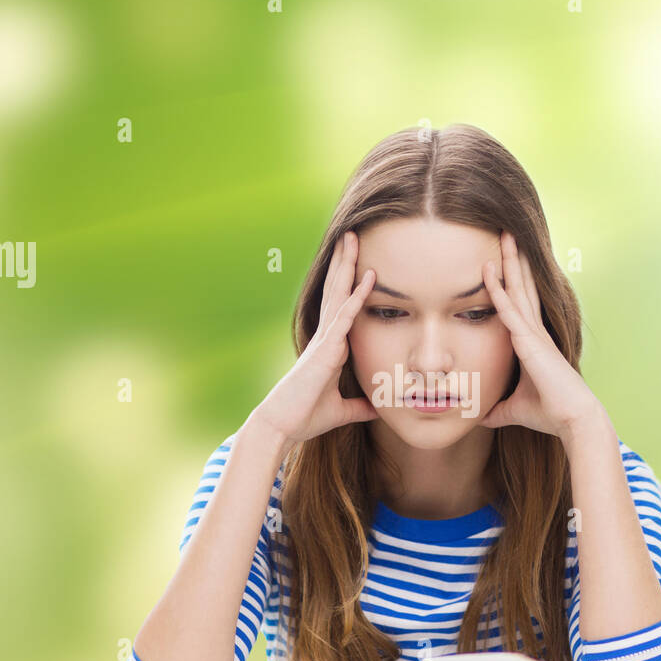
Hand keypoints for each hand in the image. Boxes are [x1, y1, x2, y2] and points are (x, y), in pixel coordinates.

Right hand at [251, 231, 378, 449]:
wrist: (281, 427)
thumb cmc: (305, 417)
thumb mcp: (341, 411)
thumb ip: (359, 407)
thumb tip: (379, 408)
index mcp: (330, 347)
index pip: (342, 306)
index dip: (349, 282)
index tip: (358, 259)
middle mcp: (326, 337)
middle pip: (337, 291)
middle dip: (345, 262)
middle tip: (352, 234)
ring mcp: (324, 341)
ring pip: (338, 295)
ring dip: (347, 266)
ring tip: (352, 238)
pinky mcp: (325, 351)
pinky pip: (344, 319)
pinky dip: (357, 298)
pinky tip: (368, 278)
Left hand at [478, 231, 604, 442]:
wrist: (574, 420)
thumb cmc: (550, 413)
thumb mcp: (514, 409)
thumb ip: (497, 408)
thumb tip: (481, 416)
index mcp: (533, 341)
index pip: (519, 303)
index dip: (511, 280)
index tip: (502, 258)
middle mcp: (535, 331)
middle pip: (522, 287)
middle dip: (513, 260)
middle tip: (506, 232)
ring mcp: (534, 334)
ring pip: (518, 290)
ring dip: (509, 262)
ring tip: (504, 235)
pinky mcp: (531, 343)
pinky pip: (510, 311)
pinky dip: (498, 291)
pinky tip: (488, 272)